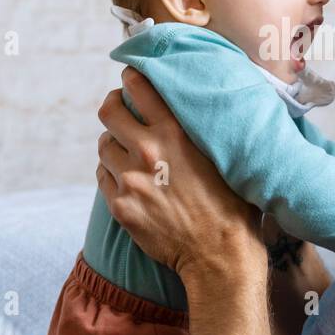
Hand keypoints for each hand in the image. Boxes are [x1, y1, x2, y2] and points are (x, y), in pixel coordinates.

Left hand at [96, 67, 262, 282]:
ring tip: (127, 151)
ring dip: (114, 144)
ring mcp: (129, 180)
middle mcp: (148, 151)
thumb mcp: (225, 156)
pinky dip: (111, 173)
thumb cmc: (232, 205)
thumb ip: (202, 130)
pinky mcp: (120, 206)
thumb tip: (197, 105)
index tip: (132, 79)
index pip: (138, 87)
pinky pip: (102, 176)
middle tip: (120, 109)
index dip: (132, 79)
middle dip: (113, 106)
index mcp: (175, 133)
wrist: (219, 256)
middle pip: (108, 111)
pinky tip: (128, 178)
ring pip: (103, 146)